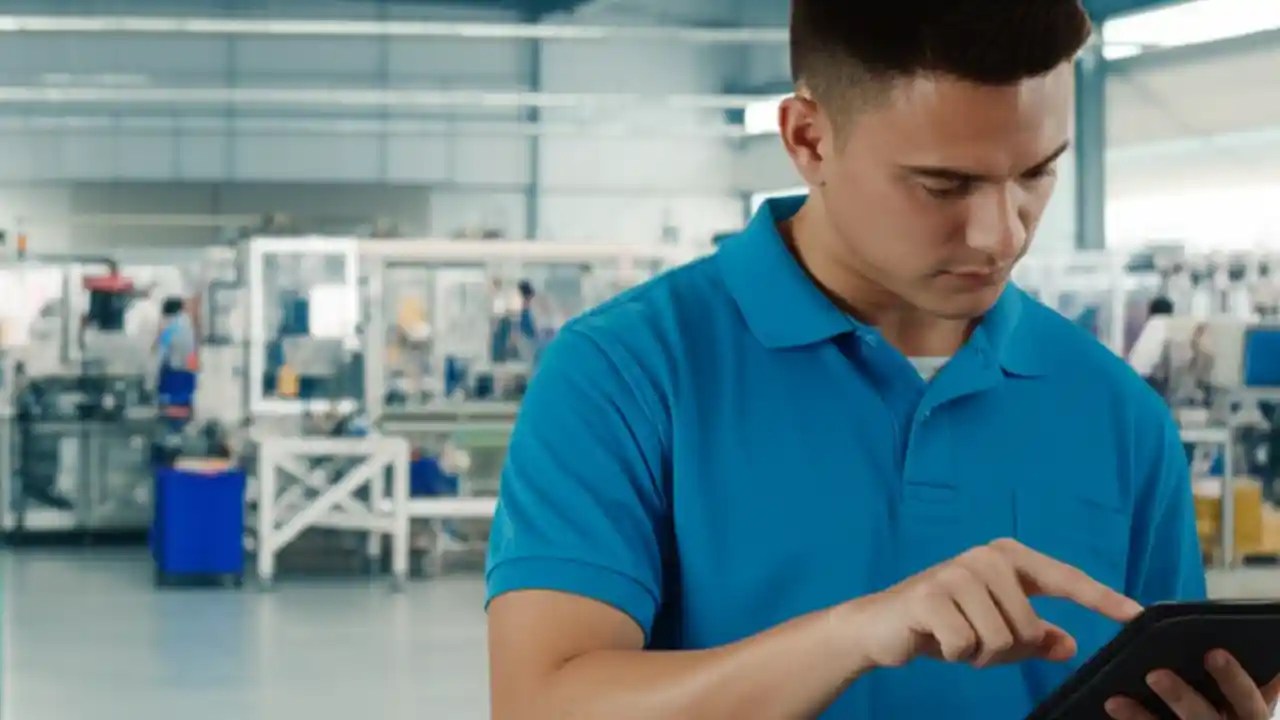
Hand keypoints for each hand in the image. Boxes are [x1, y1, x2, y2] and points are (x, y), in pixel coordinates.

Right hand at [844, 538, 1142, 669]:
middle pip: (1028, 627)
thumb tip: (1069, 646)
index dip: (1102, 599)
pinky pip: (967, 645)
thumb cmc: (942, 622)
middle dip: (1005, 649)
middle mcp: (984, 557)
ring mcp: (956, 573)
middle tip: (973, 641)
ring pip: (1000, 640)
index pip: (1065, 579)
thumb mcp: (994, 627)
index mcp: (1007, 557)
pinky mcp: (930, 595)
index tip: (1137, 615)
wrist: (880, 625)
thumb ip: (1034, 634)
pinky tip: (935, 639)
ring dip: (978, 654)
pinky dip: (953, 654)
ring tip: (955, 638)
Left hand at [1105, 651, 1279, 718]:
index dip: (1233, 679)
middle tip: (1155, 675)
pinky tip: (1114, 706)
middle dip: (1182, 698)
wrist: (1203, 719)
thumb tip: (1202, 637)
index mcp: (1247, 713)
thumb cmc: (1225, 705)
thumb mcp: (1235, 693)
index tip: (1214, 653)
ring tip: (1115, 700)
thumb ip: (1226, 672)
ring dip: (1142, 718)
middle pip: (1206, 718)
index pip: (1247, 699)